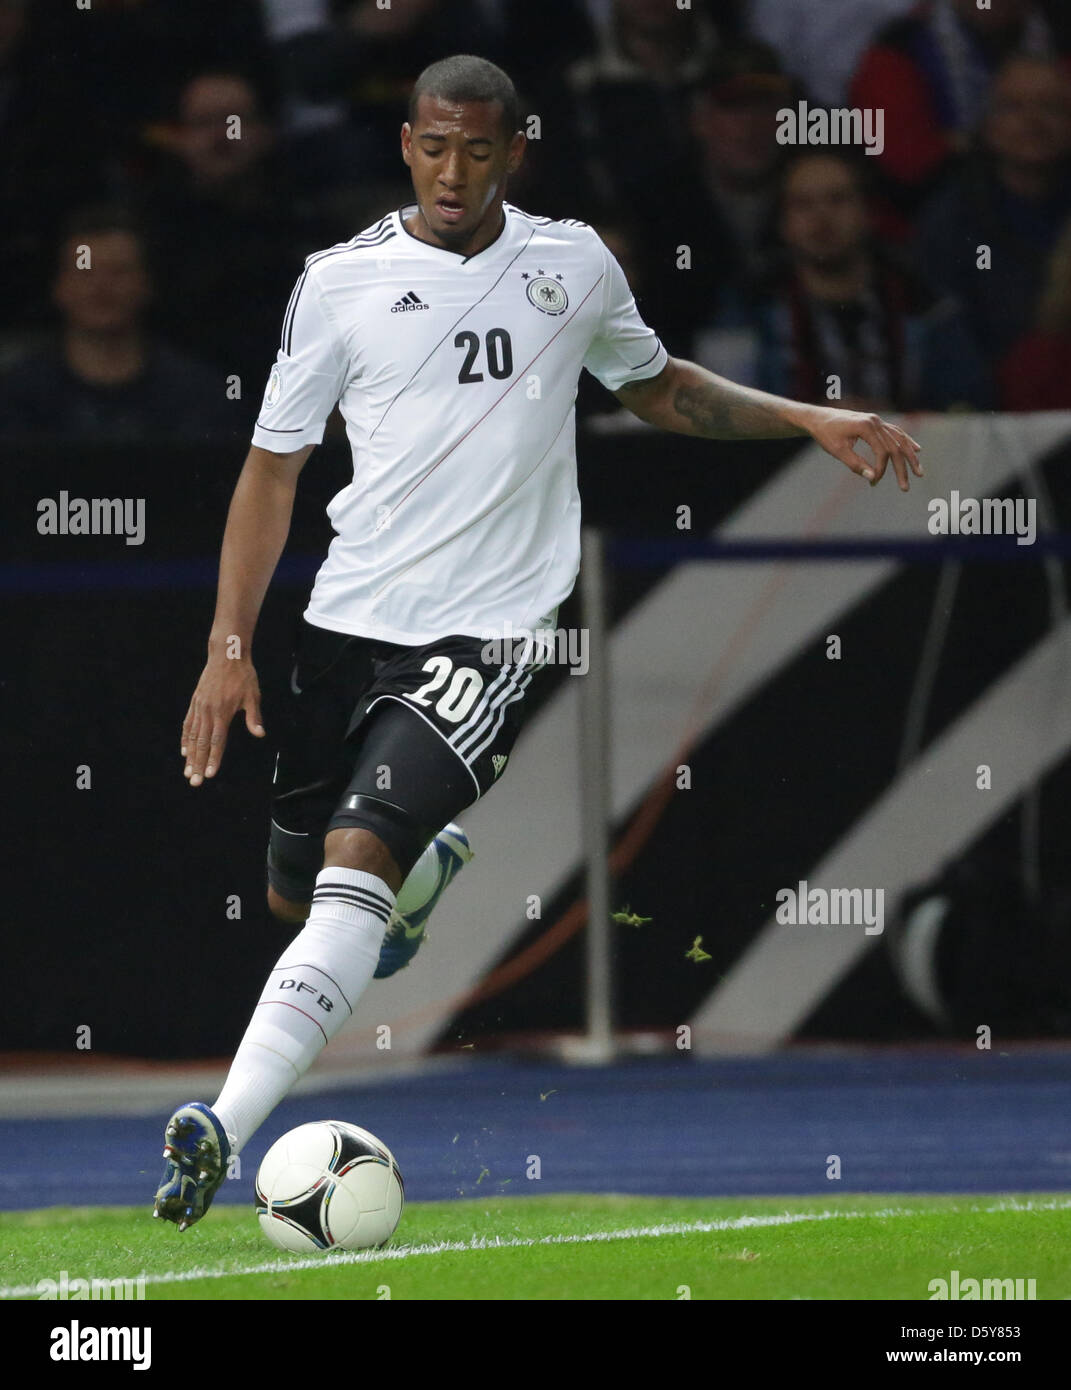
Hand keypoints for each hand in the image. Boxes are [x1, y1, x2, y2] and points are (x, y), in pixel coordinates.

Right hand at [181, 654, 264, 786]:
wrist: (227, 656)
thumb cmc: (243, 676)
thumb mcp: (253, 695)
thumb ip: (254, 716)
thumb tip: (260, 734)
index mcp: (223, 712)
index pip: (218, 741)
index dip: (214, 759)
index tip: (210, 774)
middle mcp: (208, 712)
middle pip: (202, 743)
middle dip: (198, 764)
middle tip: (194, 782)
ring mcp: (199, 707)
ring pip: (192, 736)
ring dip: (190, 755)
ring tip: (187, 771)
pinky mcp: (195, 702)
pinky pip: (187, 724)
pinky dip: (185, 739)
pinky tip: (184, 751)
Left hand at [803, 406, 922, 490]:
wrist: (818, 418)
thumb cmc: (825, 434)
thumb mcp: (837, 451)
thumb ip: (855, 464)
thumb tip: (872, 478)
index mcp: (866, 426)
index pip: (882, 451)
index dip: (881, 469)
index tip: (873, 482)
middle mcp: (875, 421)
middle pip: (895, 446)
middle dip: (902, 468)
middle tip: (905, 488)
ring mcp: (877, 420)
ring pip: (899, 439)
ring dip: (910, 456)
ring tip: (919, 472)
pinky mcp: (876, 422)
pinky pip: (896, 432)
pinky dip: (906, 442)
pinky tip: (916, 450)